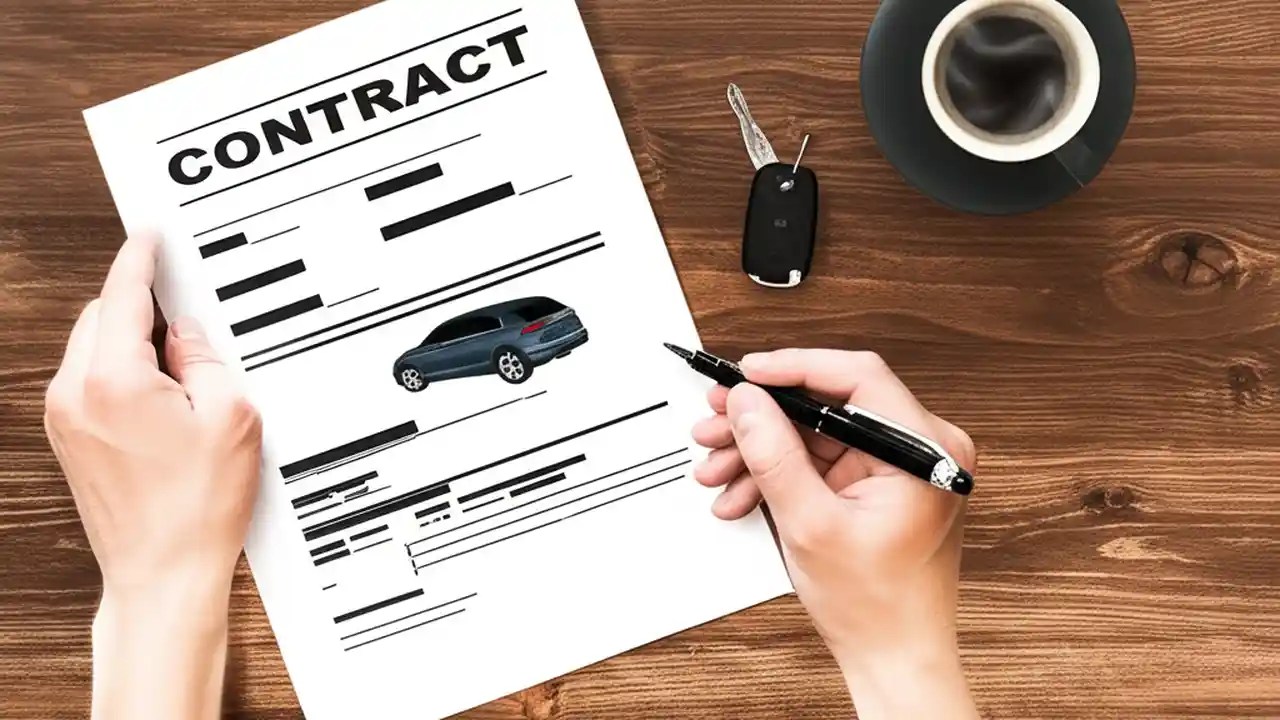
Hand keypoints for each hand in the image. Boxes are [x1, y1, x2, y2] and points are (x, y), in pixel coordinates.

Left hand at [43, 234, 260, 719]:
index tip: (149, 238)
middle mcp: (74, 396)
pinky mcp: (68, 441)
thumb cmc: (197, 511)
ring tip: (184, 370)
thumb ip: (207, 359)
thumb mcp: (232, 417)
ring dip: (131, 342)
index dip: (140, 259)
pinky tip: (163, 397)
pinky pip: (89, 381)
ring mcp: (64, 420)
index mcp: (113, 382)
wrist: (163, 575)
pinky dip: (121, 373)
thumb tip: (188, 334)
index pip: (123, 295)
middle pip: (101, 317)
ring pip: (93, 348)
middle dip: (141, 307)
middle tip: (189, 315)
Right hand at [691, 349, 978, 719]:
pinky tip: (744, 492)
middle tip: (718, 423)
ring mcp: (900, 467)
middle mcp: (921, 449)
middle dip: (764, 419)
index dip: (793, 368)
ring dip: (763, 450)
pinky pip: (822, 462)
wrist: (895, 657)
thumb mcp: (811, 524)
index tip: (748, 374)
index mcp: (924, 449)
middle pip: (828, 405)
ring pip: (817, 434)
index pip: (855, 377)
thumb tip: (750, 402)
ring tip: (719, 467)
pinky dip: (781, 474)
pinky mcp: (880, 486)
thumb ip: (775, 455)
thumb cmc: (878, 607)